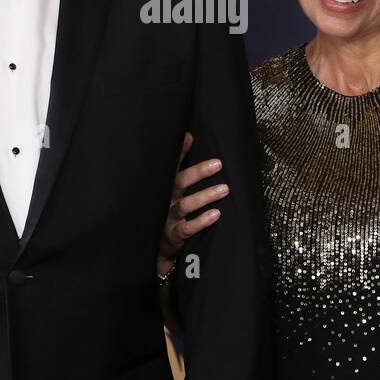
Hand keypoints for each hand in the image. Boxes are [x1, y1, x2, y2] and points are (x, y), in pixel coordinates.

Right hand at [157, 131, 227, 275]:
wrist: (154, 244)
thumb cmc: (167, 209)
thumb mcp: (171, 187)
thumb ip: (179, 162)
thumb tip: (188, 135)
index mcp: (165, 186)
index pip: (172, 166)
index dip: (180, 152)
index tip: (189, 137)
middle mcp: (165, 199)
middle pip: (179, 182)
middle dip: (198, 172)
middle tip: (218, 164)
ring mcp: (169, 217)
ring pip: (186, 205)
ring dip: (205, 196)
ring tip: (224, 189)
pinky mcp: (174, 234)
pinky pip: (188, 228)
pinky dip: (202, 221)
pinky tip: (215, 214)